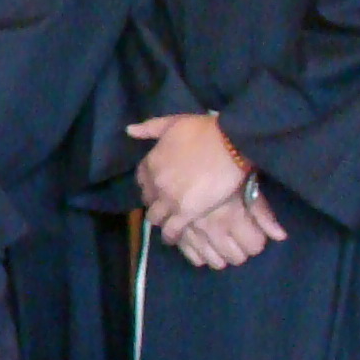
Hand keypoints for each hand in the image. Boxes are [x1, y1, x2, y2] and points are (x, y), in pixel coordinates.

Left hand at [130, 113, 286, 266]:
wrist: (230, 145)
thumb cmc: (205, 131)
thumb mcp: (174, 122)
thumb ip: (150, 128)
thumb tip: (129, 130)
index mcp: (151, 162)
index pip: (141, 179)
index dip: (149, 184)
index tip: (157, 186)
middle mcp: (155, 183)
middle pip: (147, 200)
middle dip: (155, 202)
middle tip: (166, 204)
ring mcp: (169, 200)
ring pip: (155, 218)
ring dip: (161, 220)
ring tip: (169, 222)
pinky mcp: (185, 213)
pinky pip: (171, 231)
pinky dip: (170, 236)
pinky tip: (173, 237)